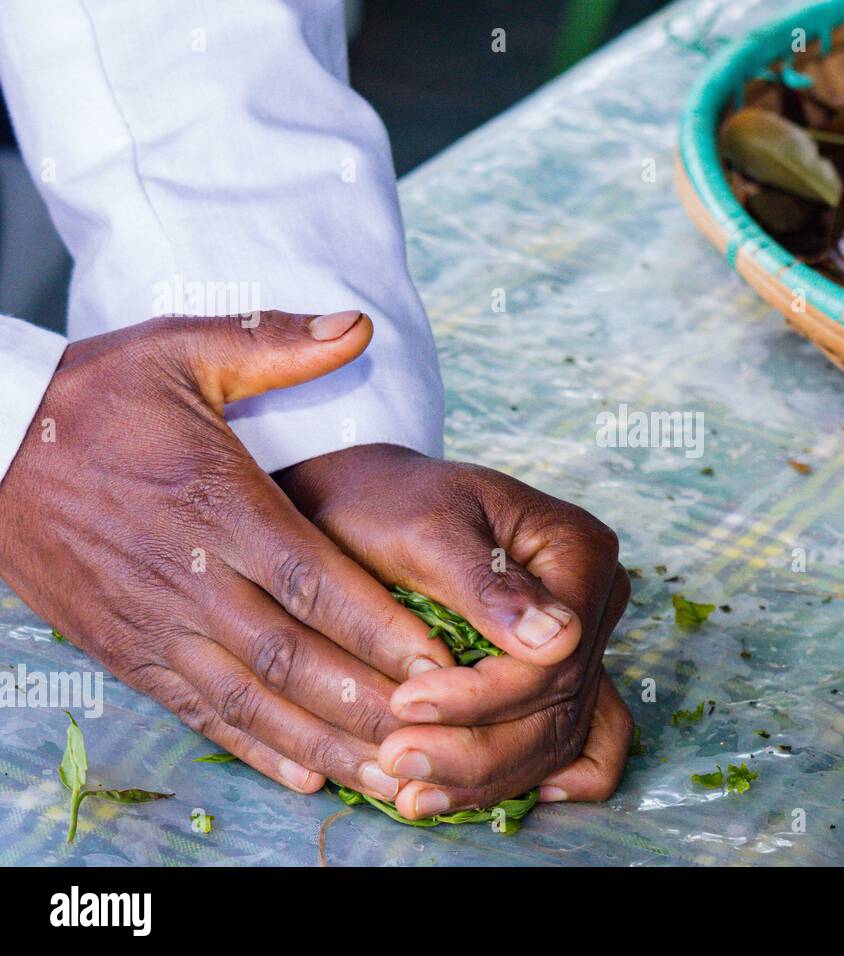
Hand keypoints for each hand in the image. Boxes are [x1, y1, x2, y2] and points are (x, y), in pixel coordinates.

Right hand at [0, 310, 449, 798]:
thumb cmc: (93, 397)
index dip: (377, 625)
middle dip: (367, 700)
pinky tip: (307, 775)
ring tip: (390, 774)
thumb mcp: (181, 350)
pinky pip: (200, 712)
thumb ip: (275, 344)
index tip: (439, 660)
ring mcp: (156, 623)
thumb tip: (359, 325)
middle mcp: (191, 575)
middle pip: (292, 655)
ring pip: (253, 699)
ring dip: (325, 741)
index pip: (312, 579)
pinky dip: (255, 748)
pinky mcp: (128, 652)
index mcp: (218, 502)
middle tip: (435, 732)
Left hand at [276, 445, 632, 817]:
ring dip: (488, 777)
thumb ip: (487, 584)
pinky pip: (570, 743)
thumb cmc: (390, 504)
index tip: (406, 703)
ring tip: (410, 794)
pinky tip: (485, 798)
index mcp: (580, 553)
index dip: (485, 696)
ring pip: (557, 736)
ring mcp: (580, 646)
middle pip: (559, 705)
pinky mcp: (552, 678)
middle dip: (479, 748)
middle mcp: (594, 603)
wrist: (365, 504)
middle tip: (397, 762)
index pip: (554, 655)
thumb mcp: (426, 529)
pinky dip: (532, 778)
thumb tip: (557, 642)